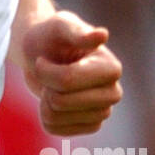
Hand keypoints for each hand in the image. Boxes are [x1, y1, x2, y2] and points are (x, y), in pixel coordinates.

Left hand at [20, 11, 122, 136]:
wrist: (41, 53)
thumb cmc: (51, 36)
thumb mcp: (60, 26)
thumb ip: (77, 31)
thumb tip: (102, 35)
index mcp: (111, 68)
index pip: (67, 80)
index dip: (45, 71)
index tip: (43, 58)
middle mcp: (113, 93)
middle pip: (61, 102)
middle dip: (46, 85)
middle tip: (50, 72)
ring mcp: (102, 112)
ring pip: (56, 117)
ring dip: (44, 100)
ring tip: (53, 84)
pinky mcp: (89, 125)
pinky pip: (54, 128)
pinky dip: (45, 114)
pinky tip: (54, 99)